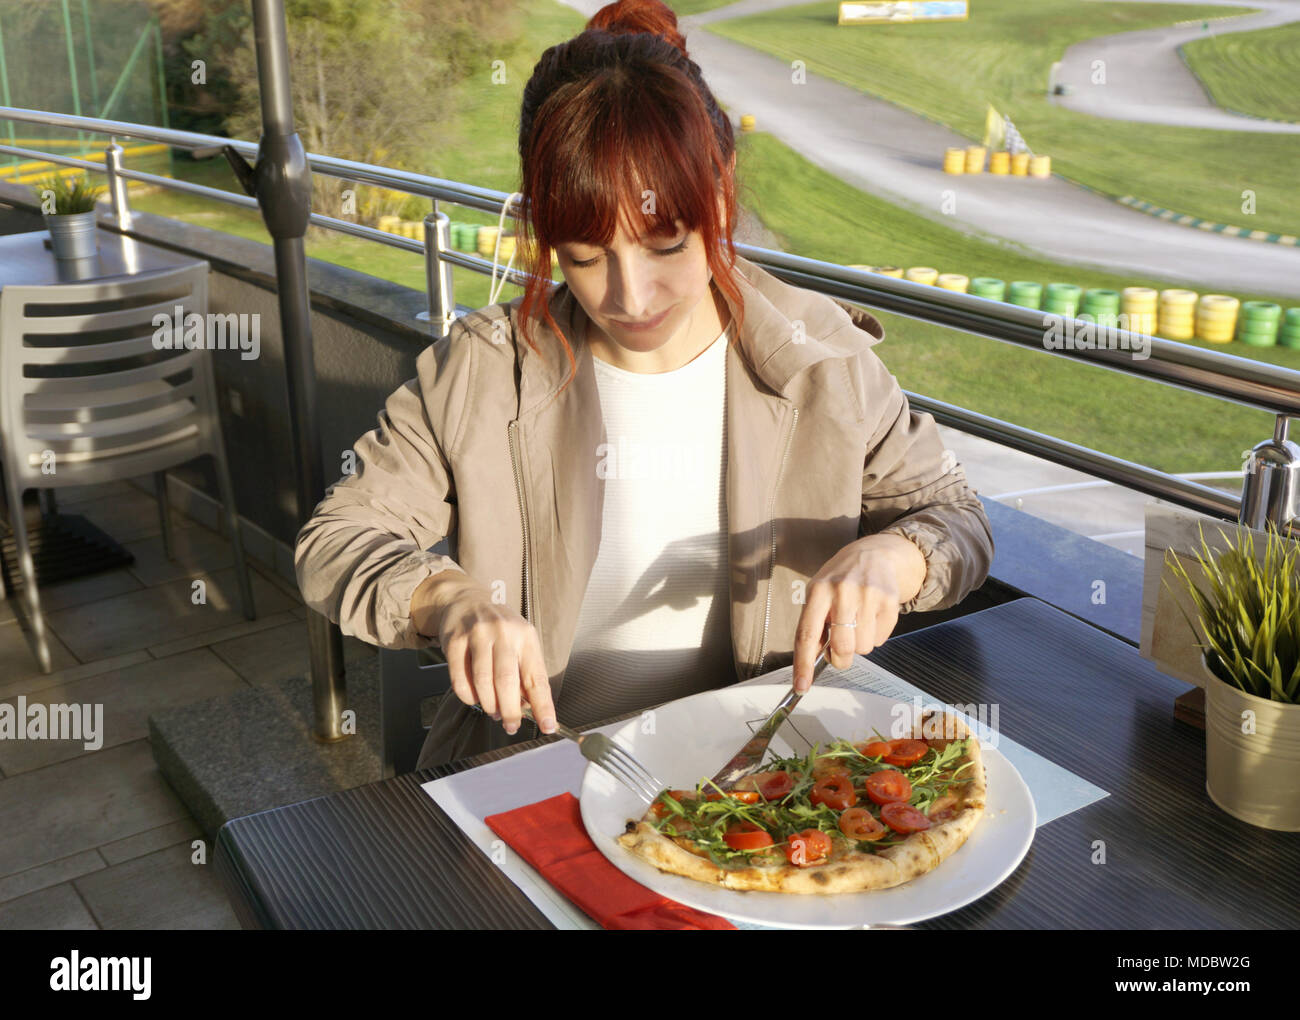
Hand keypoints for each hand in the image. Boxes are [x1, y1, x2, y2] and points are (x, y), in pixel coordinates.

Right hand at [416, 575, 556, 735]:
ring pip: (483, 682)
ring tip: (493, 712)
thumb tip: (530, 709)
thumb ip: (525, 672)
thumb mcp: (520, 641)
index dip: (543, 705)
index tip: (548, 726)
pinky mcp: (454, 641)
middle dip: (511, 711)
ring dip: (489, 705)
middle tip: (511, 726)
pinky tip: (475, 699)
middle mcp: (503, 633)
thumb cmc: (498, 628)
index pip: (536, 677)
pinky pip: (460, 679)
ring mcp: (477, 635)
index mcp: (526, 636)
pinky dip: (468, 697)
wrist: (466, 600)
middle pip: (507, 681)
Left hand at [791, 534, 925, 692]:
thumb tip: (810, 660)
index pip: (807, 635)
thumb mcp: (818, 593)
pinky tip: (871, 616)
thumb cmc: (840, 580)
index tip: (801, 687)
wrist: (874, 554)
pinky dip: (875, 636)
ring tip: (857, 623)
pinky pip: (881, 640)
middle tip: (840, 649)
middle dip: (840, 658)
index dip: (803, 664)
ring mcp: (868, 596)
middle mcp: (842, 592)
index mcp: (818, 591)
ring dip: (859, 645)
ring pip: (863, 648)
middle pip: (841, 648)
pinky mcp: (890, 601)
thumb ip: (813, 624)